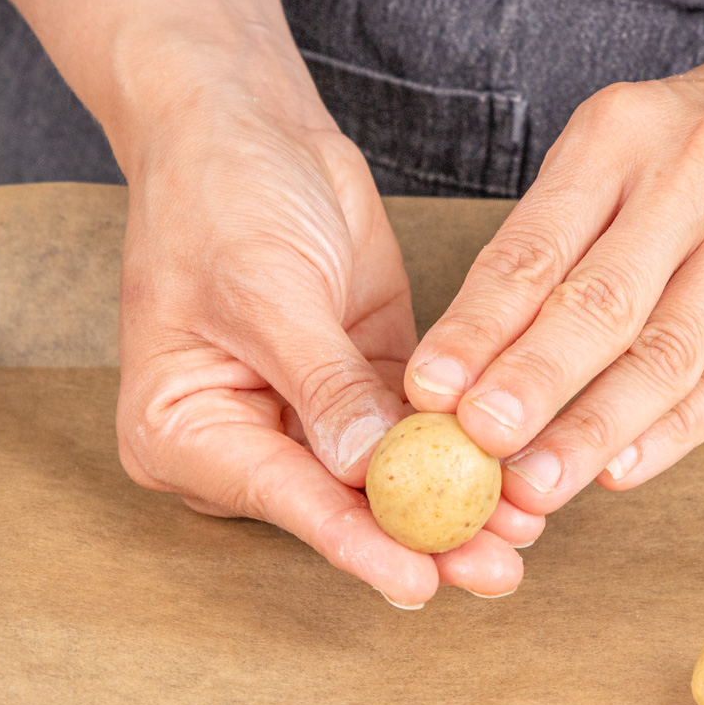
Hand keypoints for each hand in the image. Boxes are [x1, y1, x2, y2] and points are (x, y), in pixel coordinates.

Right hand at [112, 89, 538, 607]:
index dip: (355, 543)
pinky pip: (419, 436)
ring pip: (390, 483)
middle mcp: (245, 442)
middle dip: (420, 542)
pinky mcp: (365, 389)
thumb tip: (366, 468)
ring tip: (520, 539)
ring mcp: (311, 420)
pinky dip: (465, 456)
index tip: (417, 580)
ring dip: (455, 509)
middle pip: (340, 510)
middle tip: (492, 571)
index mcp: (183, 434)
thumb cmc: (216, 195)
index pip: (280, 499)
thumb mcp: (263, 288)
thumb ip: (319, 383)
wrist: (244, 124)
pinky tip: (516, 480)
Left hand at [402, 0, 703, 517]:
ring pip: (667, 351)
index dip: (477, 327)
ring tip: (537, 485)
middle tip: (475, 449)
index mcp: (620, 134)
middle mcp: (696, 170)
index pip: (534, 246)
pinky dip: (675, 430)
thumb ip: (553, 251)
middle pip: (599, 302)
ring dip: (594, 429)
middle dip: (530, 384)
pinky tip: (623, 469)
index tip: (428, 392)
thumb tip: (468, 367)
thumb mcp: (619, 163)